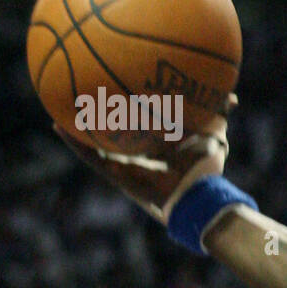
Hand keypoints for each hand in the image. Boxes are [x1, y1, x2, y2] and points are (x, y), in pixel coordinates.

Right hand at [54, 96, 234, 224]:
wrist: (199, 196)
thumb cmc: (207, 169)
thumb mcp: (213, 135)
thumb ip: (218, 113)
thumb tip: (231, 96)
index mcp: (154, 147)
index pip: (134, 126)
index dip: (124, 111)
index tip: (113, 91)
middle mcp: (136, 157)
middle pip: (110, 134)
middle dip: (95, 117)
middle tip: (78, 95)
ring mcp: (124, 167)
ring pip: (93, 146)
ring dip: (75, 130)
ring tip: (55, 110)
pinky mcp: (117, 177)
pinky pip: (91, 158)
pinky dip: (75, 144)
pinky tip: (59, 126)